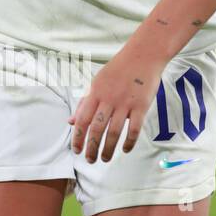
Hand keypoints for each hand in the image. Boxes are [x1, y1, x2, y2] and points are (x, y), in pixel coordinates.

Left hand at [68, 44, 165, 162]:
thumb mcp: (96, 82)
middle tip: (90, 159)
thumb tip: (71, 121)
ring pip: (114, 132)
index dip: (78, 137)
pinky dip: (129, 142)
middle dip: (91, 148)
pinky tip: (125, 149)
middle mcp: (108, 99)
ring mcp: (125, 103)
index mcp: (95, 93)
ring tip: (105, 158)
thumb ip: (84, 103)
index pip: (82, 120)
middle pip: (96, 129)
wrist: (143, 55)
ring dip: (108, 149)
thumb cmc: (118, 69)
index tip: (77, 150)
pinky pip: (134, 129)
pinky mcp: (141, 106)